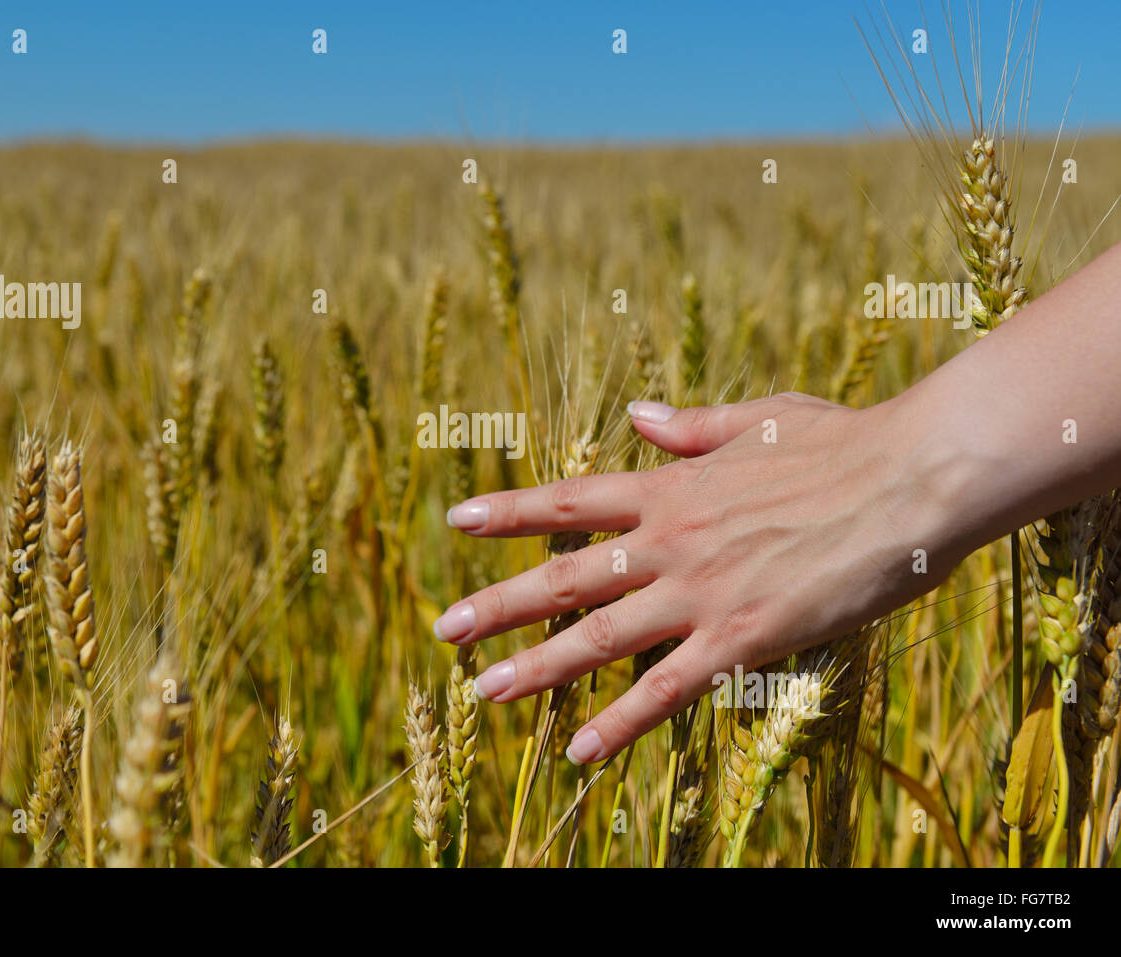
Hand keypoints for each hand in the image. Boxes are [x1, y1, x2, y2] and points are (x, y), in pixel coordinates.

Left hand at [433, 392, 961, 763]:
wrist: (911, 478)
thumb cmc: (843, 443)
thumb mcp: (757, 419)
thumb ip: (690, 426)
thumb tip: (638, 414)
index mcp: (672, 488)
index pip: (571, 502)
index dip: (510, 514)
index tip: (457, 522)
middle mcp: (671, 541)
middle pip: (566, 578)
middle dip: (499, 606)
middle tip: (444, 630)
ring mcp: (702, 593)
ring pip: (601, 638)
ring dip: (536, 667)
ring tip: (484, 691)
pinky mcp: (743, 638)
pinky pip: (668, 690)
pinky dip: (621, 723)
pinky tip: (579, 749)